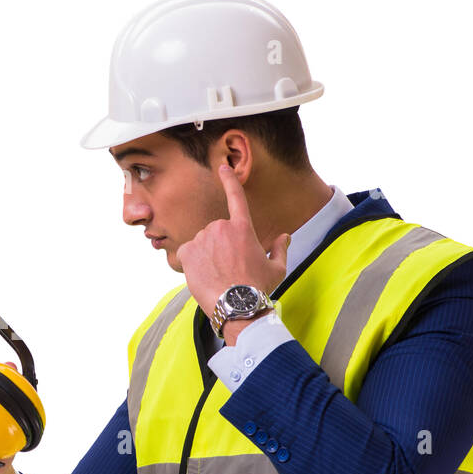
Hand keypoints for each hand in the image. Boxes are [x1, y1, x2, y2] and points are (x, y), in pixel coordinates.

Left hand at [175, 163, 289, 321]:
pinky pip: (188, 253)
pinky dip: (193, 263)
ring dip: (207, 255)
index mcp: (243, 228)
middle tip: (229, 268)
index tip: (222, 168)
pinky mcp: (187, 251)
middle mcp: (221, 227)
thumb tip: (285, 236)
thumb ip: (280, 249)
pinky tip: (204, 276)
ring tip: (218, 275)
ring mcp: (202, 238)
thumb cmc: (258, 288)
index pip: (236, 198)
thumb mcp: (277, 269)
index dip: (229, 181)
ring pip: (202, 243)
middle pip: (217, 231)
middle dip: (220, 246)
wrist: (237, 306)